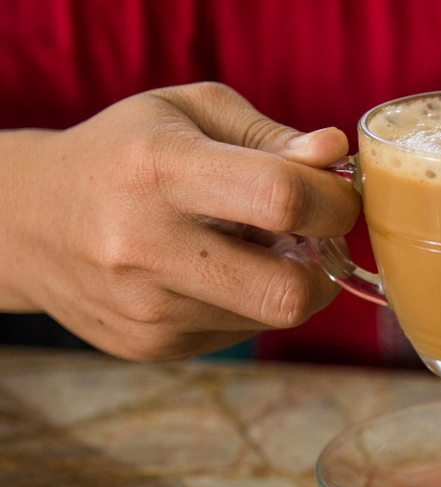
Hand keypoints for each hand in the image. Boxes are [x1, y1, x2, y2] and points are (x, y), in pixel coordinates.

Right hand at [0, 82, 359, 359]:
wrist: (28, 220)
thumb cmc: (125, 152)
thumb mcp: (189, 112)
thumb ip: (270, 135)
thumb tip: (334, 155)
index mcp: (159, 170)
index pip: (281, 199)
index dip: (334, 202)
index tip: (336, 196)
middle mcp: (147, 248)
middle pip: (289, 292)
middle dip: (326, 267)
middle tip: (312, 238)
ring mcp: (147, 309)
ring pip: (272, 317)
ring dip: (286, 283)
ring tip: (252, 248)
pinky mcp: (151, 347)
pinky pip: (241, 332)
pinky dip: (248, 303)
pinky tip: (215, 273)